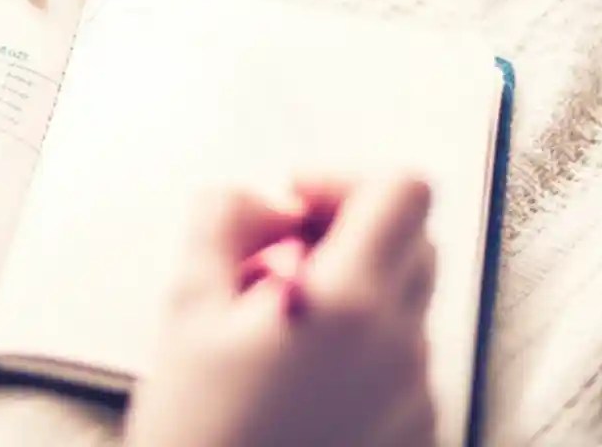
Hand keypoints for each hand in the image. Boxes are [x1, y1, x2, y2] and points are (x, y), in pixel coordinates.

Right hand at [125, 177, 437, 446]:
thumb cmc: (197, 429)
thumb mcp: (185, 307)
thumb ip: (223, 221)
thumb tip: (263, 197)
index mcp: (349, 301)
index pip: (402, 191)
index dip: (345, 178)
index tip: (294, 203)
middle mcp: (400, 344)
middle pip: (412, 240)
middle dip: (348, 232)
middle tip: (278, 261)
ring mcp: (416, 394)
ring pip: (406, 302)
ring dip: (352, 292)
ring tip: (278, 331)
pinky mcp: (416, 434)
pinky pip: (404, 362)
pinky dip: (363, 348)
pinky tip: (299, 381)